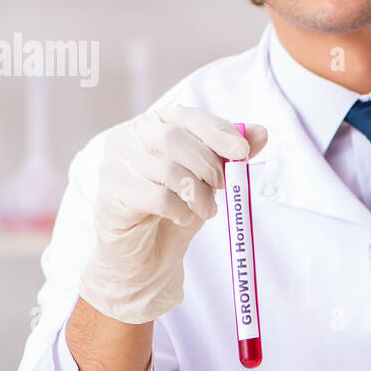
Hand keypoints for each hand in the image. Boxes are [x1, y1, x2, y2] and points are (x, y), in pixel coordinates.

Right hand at [78, 106, 267, 323]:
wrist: (146, 254)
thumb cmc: (176, 207)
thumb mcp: (208, 178)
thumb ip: (230, 154)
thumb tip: (259, 133)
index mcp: (151, 125)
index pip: (186, 116)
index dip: (218, 131)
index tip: (243, 152)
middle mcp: (127, 139)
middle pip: (173, 139)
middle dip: (208, 164)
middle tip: (222, 187)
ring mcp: (114, 167)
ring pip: (166, 169)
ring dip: (198, 193)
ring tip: (208, 209)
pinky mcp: (111, 198)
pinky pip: (156, 198)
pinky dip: (180, 210)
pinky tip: (185, 218)